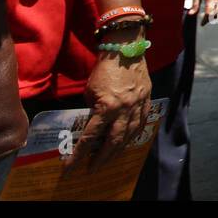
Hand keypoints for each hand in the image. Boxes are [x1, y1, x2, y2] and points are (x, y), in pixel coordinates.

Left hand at [69, 51, 151, 171]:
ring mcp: (138, 106)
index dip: (79, 154)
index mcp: (107, 107)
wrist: (125, 49)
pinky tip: (128, 142)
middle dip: (101, 158)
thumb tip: (94, 121)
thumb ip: (93, 108)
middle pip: (113, 141)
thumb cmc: (104, 68)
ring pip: (129, 135)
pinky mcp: (147, 100)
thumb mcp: (90, 90)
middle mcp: (124, 110)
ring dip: (119, 150)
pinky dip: (134, 135)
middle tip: (92, 169)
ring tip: (110, 159)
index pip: (91, 137)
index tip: (70, 167)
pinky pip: (142, 123)